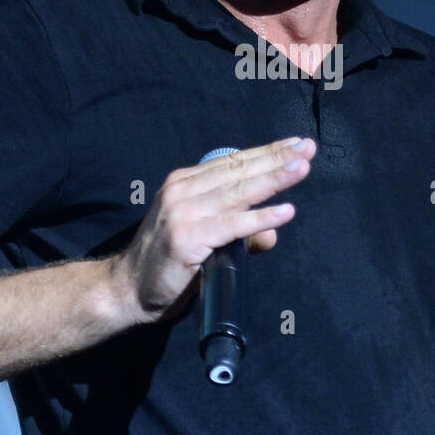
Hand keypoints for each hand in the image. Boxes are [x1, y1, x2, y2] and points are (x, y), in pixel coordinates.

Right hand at [112, 137, 315, 325]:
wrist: (127, 290)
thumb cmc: (167, 265)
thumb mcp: (205, 240)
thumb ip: (240, 234)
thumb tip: (273, 232)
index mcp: (185, 183)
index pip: (233, 162)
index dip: (266, 152)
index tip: (296, 144)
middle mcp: (182, 191)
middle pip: (239, 170)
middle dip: (276, 158)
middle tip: (307, 148)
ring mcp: (183, 213)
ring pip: (237, 191)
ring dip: (273, 179)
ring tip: (301, 169)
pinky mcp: (187, 237)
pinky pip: (232, 224)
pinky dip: (260, 217)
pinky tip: (284, 211)